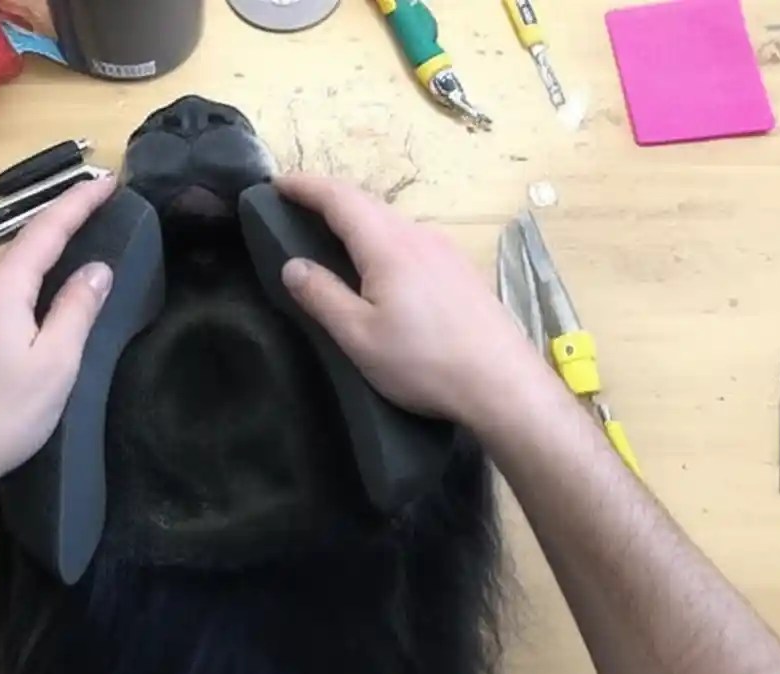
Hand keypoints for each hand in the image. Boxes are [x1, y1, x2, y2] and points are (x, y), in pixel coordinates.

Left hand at [0, 177, 116, 503]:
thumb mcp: (55, 366)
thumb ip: (77, 309)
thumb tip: (96, 268)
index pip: (44, 230)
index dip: (78, 202)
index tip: (105, 179)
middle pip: (18, 255)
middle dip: (56, 247)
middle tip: (95, 243)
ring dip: (30, 284)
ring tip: (61, 303)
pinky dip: (8, 304)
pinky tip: (21, 332)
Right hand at [276, 175, 540, 427]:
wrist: (502, 384)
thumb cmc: (424, 363)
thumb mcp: (360, 336)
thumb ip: (322, 296)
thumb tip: (292, 265)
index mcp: (389, 245)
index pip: (340, 198)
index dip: (305, 186)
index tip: (277, 183)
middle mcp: (420, 236)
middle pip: (368, 204)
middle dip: (329, 200)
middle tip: (297, 209)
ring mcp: (446, 251)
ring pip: (392, 223)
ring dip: (358, 221)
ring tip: (333, 238)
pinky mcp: (462, 271)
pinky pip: (412, 241)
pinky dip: (383, 240)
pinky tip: (380, 267)